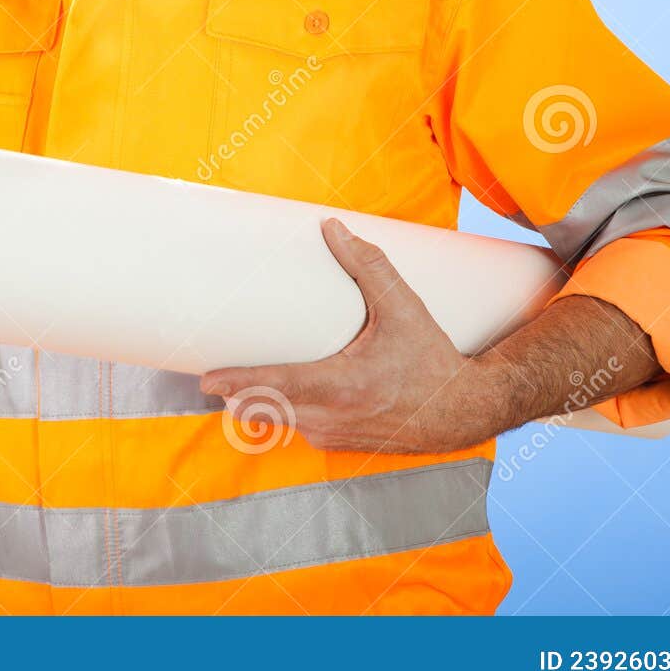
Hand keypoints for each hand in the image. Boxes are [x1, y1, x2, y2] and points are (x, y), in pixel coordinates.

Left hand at [199, 218, 492, 455]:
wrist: (462, 410)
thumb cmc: (432, 359)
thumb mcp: (404, 307)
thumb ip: (367, 265)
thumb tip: (331, 227)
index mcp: (342, 386)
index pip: (276, 386)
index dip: (238, 382)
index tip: (207, 377)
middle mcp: (332, 417)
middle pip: (264, 408)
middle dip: (236, 391)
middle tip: (213, 368)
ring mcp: (333, 435)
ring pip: (278, 419)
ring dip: (257, 401)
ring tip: (238, 375)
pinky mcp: (338, 443)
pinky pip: (298, 426)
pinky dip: (283, 410)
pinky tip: (279, 391)